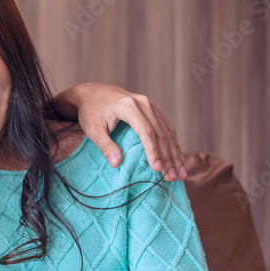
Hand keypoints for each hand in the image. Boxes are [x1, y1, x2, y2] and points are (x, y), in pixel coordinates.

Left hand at [70, 82, 185, 180]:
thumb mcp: (92, 129)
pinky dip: (172, 144)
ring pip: (166, 131)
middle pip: (160, 133)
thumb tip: (116, 164)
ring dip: (174, 153)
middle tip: (172, 177)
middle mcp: (143, 103)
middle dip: (168, 157)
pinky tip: (178, 158)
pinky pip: (166, 128)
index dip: (153, 151)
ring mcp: (150, 105)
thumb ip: (104, 145)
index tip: (158, 169)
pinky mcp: (152, 109)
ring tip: (179, 173)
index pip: (146, 132)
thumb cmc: (90, 111)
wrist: (92, 92)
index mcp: (128, 106)